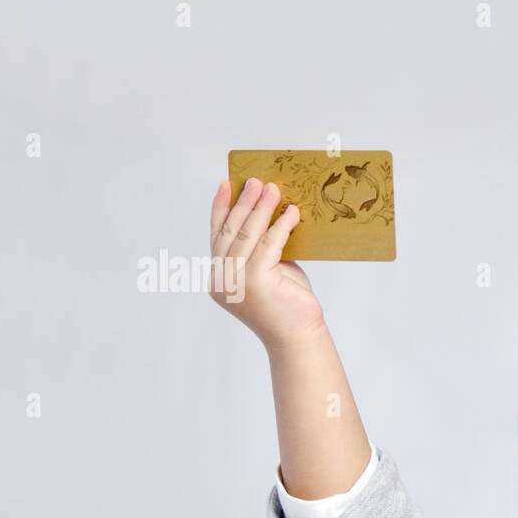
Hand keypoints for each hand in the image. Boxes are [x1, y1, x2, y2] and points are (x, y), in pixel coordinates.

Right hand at [208, 178, 324, 349]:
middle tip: (255, 181)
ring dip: (261, 208)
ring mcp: (236, 281)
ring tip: (273, 188)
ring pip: (247, 235)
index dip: (220, 208)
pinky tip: (291, 212)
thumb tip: (272, 214)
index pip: (217, 236)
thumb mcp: (270, 271)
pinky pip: (269, 244)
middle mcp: (222, 279)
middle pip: (231, 231)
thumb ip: (263, 249)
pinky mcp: (256, 281)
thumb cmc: (288, 306)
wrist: (299, 337)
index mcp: (220, 278)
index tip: (226, 184)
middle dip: (244, 203)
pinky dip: (281, 226)